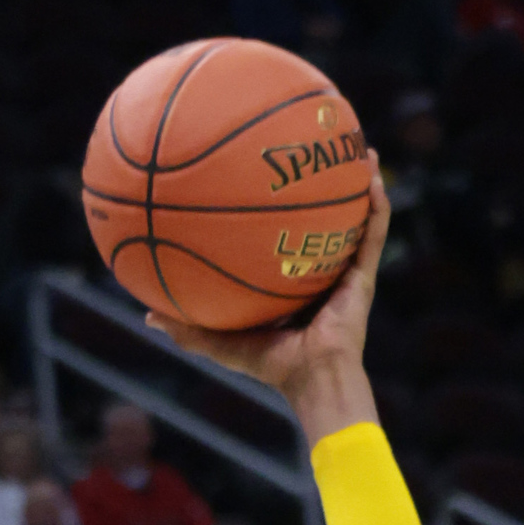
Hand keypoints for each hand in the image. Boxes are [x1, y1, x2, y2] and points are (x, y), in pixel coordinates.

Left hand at [147, 160, 388, 443]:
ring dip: (358, 183)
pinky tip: (372, 173)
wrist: (312, 378)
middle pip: (320, 222)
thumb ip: (188, 329)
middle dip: (319, 187)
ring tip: (356, 147)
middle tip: (310, 152)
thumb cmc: (270, 366)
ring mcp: (345, 272)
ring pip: (354, 218)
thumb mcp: (222, 342)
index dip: (276, 215)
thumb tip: (147, 316)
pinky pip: (374, 232)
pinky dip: (376, 203)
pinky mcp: (364, 275)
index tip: (265, 179)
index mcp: (290, 285)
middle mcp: (319, 274)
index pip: (282, 242)